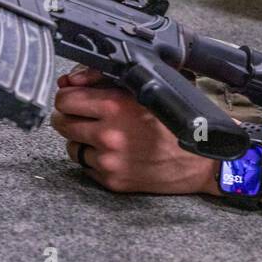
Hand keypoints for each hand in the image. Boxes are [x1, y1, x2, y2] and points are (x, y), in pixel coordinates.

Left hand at [51, 67, 218, 194]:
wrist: (200, 160)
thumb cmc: (174, 120)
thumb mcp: (143, 89)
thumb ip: (102, 82)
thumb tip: (68, 83)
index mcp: (115, 106)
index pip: (65, 99)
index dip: (68, 96)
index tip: (74, 99)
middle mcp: (108, 134)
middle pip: (62, 123)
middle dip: (70, 117)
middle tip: (85, 117)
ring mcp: (109, 160)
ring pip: (71, 147)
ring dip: (82, 140)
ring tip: (104, 136)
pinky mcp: (112, 180)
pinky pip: (86, 167)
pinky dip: (95, 160)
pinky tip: (114, 152)